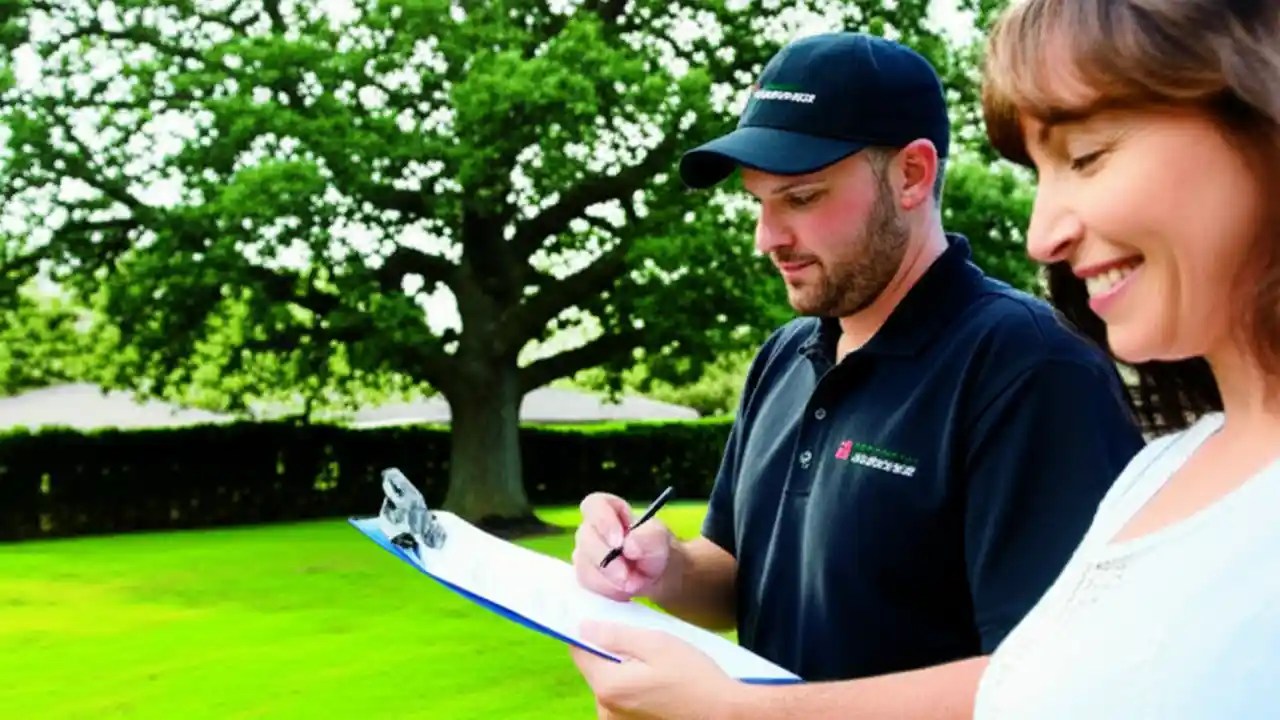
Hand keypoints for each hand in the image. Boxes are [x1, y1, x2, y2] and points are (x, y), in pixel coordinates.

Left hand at [571, 621, 735, 719]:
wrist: (725, 716)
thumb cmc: (694, 678)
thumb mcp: (657, 644)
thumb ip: (615, 635)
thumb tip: (583, 627)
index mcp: (608, 687)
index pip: (579, 651)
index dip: (590, 632)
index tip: (608, 621)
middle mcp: (605, 710)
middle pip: (596, 669)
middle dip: (613, 654)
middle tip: (646, 644)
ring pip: (612, 685)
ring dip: (626, 673)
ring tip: (658, 668)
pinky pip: (625, 700)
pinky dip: (636, 690)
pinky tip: (661, 686)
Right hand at [573, 492, 674, 600]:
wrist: (659, 574)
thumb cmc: (656, 547)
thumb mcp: (661, 538)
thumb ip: (649, 536)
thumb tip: (628, 545)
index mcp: (608, 508)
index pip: (594, 505)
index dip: (603, 522)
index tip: (618, 542)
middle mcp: (591, 528)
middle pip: (586, 538)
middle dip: (608, 561)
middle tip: (630, 577)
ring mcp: (585, 552)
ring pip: (584, 564)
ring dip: (610, 580)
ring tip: (633, 584)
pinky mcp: (585, 574)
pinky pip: (587, 583)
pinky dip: (607, 590)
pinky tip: (624, 592)